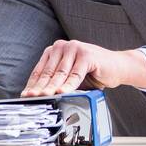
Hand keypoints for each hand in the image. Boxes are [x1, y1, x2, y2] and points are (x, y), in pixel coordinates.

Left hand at [21, 41, 145, 95]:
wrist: (119, 67)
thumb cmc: (94, 73)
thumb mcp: (72, 78)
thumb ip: (58, 83)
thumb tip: (42, 97)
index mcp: (55, 50)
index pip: (40, 70)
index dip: (33, 85)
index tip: (26, 96)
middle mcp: (63, 46)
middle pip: (49, 72)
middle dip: (40, 87)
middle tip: (32, 98)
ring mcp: (75, 48)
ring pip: (61, 74)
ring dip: (52, 88)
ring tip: (45, 97)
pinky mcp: (87, 55)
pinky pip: (75, 74)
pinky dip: (69, 85)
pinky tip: (62, 92)